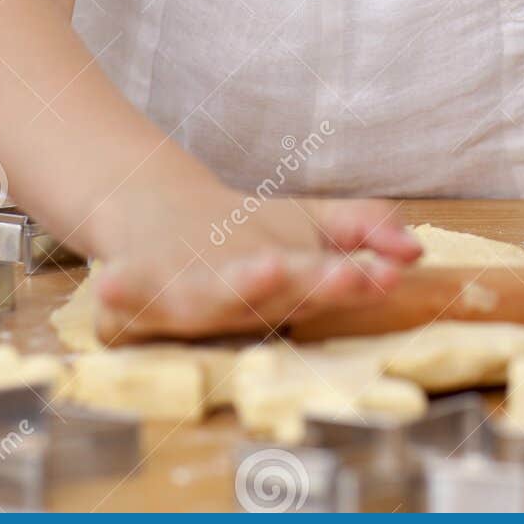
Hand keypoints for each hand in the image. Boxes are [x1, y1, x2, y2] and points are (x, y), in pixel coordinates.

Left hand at [91, 191, 422, 343]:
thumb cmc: (245, 233)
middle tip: (326, 273)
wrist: (157, 218)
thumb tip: (414, 249)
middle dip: (295, 286)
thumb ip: (367, 225)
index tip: (384, 273)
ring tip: (261, 267)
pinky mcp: (133, 296)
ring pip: (209, 304)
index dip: (353, 282)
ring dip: (230, 291)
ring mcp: (184, 303)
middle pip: (270, 300)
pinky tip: (109, 283)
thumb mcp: (313, 223)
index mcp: (286, 289)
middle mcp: (239, 305)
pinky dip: (119, 298)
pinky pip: (125, 303)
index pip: (326, 286)